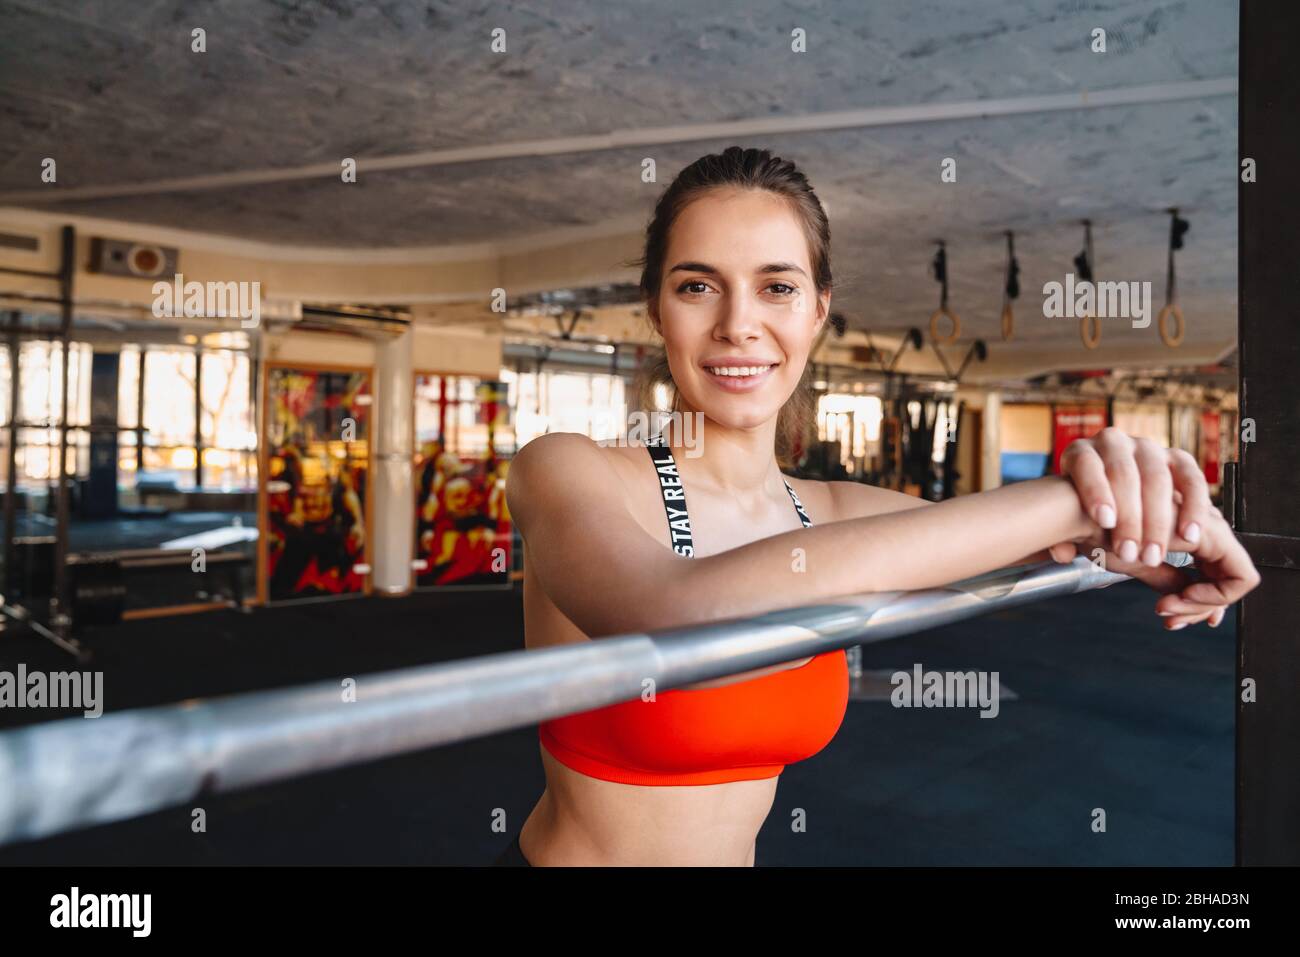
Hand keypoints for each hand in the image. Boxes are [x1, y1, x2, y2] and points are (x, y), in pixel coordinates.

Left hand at [1051, 429, 1214, 568]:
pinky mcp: (1178, 459)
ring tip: (1152, 555)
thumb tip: (1061, 553)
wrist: (1116, 500)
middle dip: (1129, 518)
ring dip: (1157, 521)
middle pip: (1124, 474)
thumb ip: (1062, 538)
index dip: (1096, 491)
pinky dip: (1193, 507)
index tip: (1105, 521)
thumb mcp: (1069, 522)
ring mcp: (1147, 448)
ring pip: (1156, 478)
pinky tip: (1189, 535)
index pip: (1086, 464)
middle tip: (1130, 553)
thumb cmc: (1083, 513)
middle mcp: (1113, 442)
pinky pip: (1192, 479)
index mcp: (1079, 452)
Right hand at [1073, 499, 1259, 630]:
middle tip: (1167, 618)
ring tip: (1165, 608)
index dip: (1198, 603)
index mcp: (1186, 528)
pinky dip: (1215, 597)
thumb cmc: (1094, 530)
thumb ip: (1165, 578)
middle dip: (1200, 607)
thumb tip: (1184, 597)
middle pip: (1227, 579)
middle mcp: (1202, 523)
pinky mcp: (1213, 535)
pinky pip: (1240, 577)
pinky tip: (1178, 599)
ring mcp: (1210, 526)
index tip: (1166, 612)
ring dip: (1203, 605)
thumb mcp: (1136, 562)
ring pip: (1236, 580)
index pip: (1214, 574)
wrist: (1078, 513)